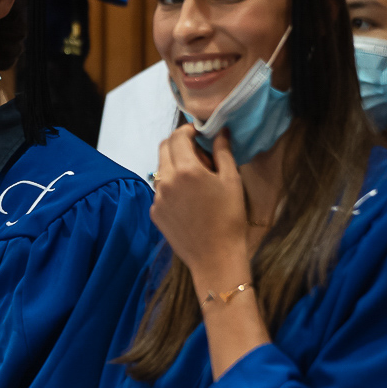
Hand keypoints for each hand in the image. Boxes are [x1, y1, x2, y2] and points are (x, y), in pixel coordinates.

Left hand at [151, 127, 250, 291]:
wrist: (216, 257)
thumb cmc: (229, 218)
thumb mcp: (232, 180)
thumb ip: (223, 151)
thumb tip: (220, 131)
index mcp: (186, 169)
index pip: (178, 136)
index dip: (189, 131)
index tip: (200, 134)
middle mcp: (166, 180)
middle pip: (163, 148)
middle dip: (178, 144)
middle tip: (198, 153)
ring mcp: (157, 198)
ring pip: (161, 169)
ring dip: (174, 165)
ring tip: (196, 179)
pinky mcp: (155, 212)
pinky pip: (160, 190)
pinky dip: (171, 186)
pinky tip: (189, 199)